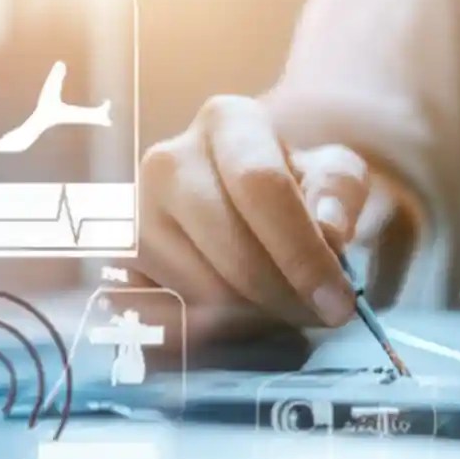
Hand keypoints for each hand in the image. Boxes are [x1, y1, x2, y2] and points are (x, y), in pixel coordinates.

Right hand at [132, 95, 367, 342]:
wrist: (249, 202)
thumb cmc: (298, 188)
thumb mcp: (335, 176)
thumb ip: (339, 195)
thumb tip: (328, 229)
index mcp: (228, 123)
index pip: (261, 185)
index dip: (302, 251)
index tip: (337, 303)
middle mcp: (168, 160)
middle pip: (228, 243)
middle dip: (281, 293)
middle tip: (317, 316)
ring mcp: (135, 213)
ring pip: (197, 287)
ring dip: (249, 315)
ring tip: (280, 310)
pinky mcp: (120, 265)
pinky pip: (158, 317)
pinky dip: (202, 336)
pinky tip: (234, 329)